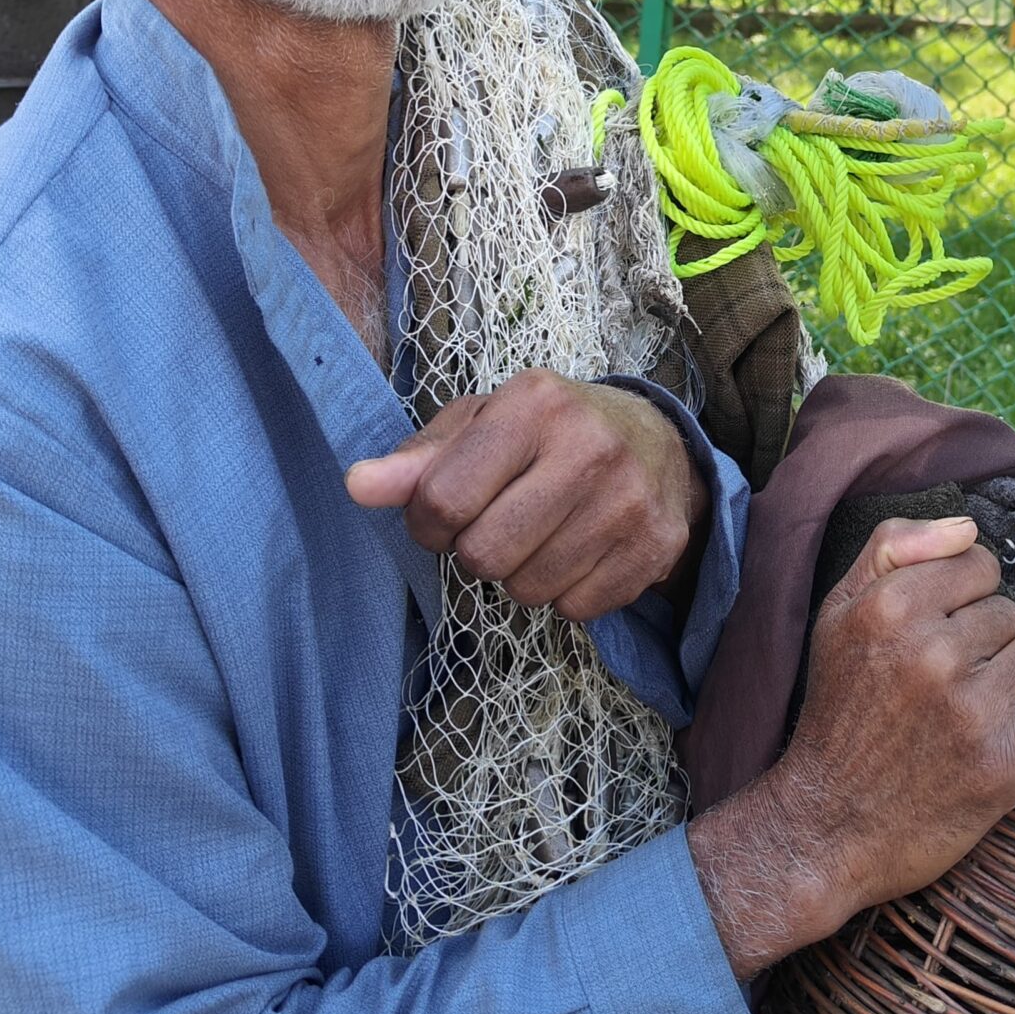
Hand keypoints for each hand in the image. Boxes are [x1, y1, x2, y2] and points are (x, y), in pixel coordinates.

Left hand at [344, 370, 708, 619]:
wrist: (658, 443)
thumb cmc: (548, 433)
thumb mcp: (481, 427)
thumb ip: (416, 460)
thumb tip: (357, 486)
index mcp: (536, 403)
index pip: (444, 500)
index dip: (428, 522)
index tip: (445, 513)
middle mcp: (590, 447)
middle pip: (484, 555)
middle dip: (476, 551)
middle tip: (499, 523)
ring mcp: (630, 500)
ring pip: (529, 590)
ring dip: (521, 575)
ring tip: (543, 534)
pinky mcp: (656, 547)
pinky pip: (577, 609)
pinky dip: (567, 592)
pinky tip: (580, 550)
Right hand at [686, 516, 1014, 979]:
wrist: (826, 826)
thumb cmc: (840, 714)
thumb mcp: (837, 616)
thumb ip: (893, 550)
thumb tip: (966, 526)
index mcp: (890, 608)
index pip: (978, 564)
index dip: (963, 598)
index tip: (938, 634)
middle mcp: (933, 654)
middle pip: (1010, 612)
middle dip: (988, 643)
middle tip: (947, 684)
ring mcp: (973, 710)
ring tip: (974, 710)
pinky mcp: (1006, 762)